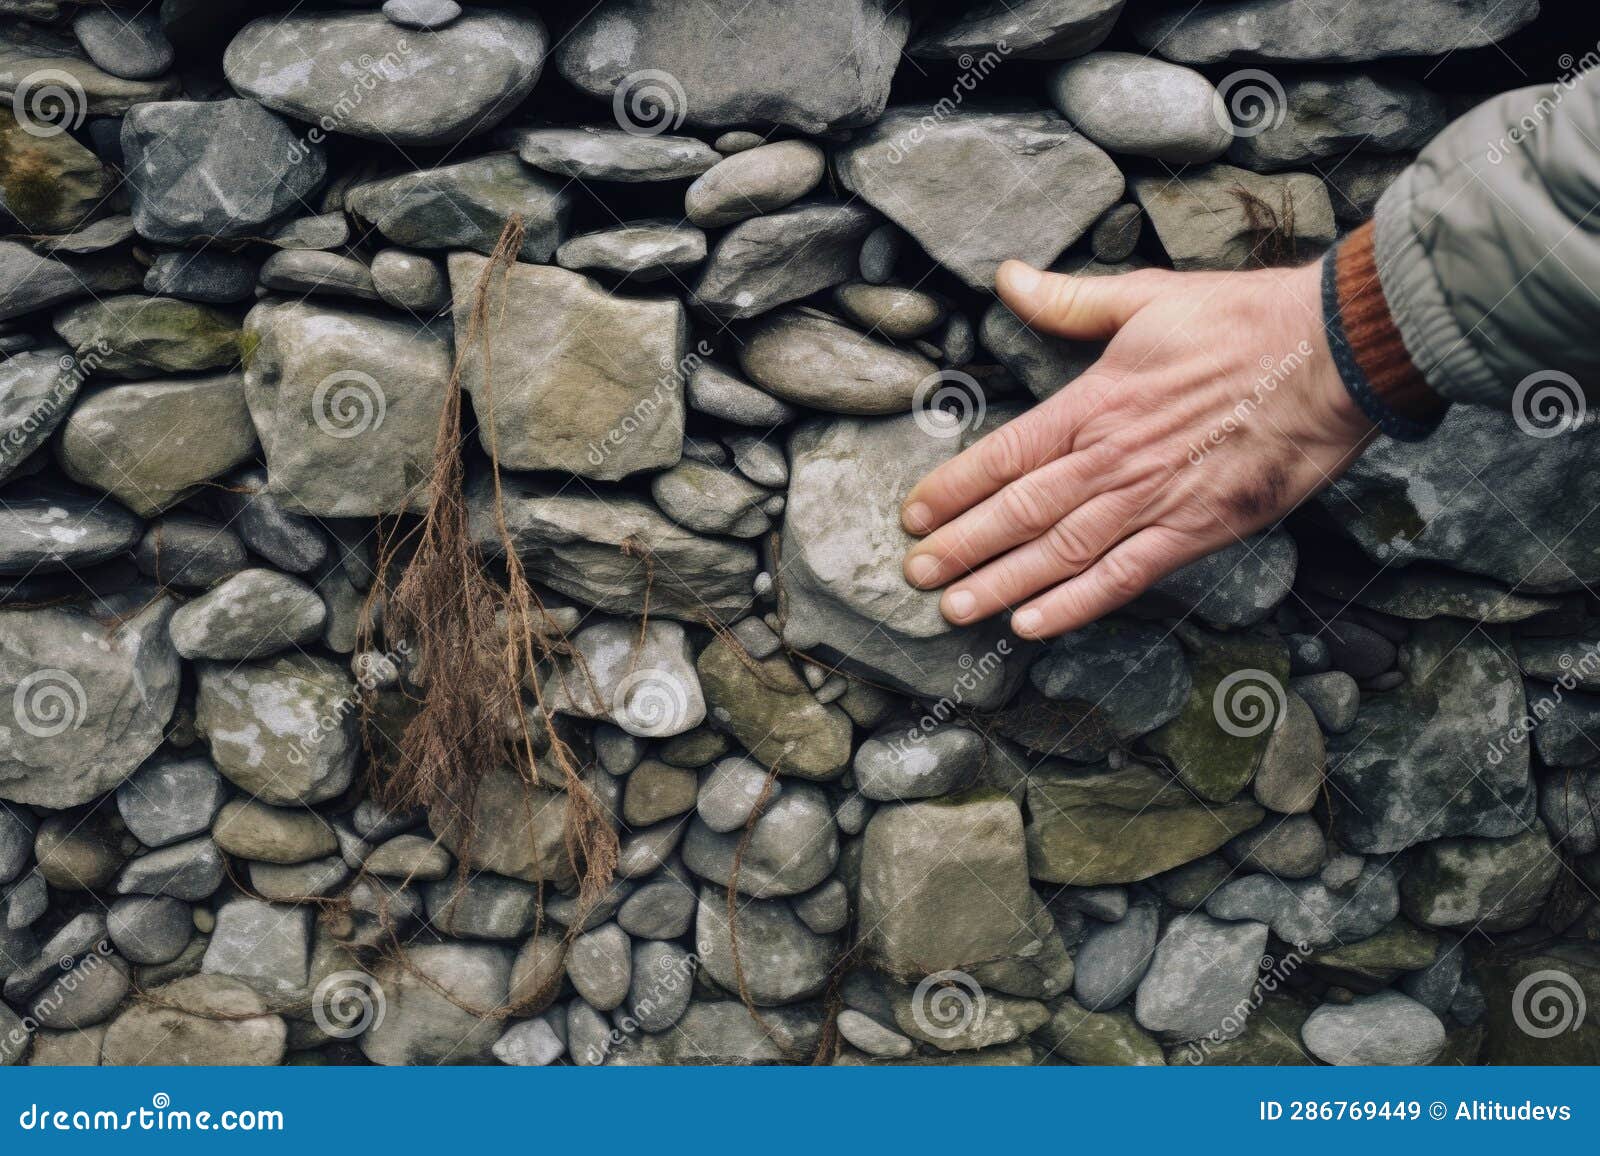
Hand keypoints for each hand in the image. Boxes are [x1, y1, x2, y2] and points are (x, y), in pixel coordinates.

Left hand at [901, 258, 1376, 639]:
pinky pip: (1122, 577)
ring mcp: (1153, 499)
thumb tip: (1007, 278)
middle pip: (1019, 511)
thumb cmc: (1242, 321)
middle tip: (915, 572)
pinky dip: (1074, 605)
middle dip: (961, 545)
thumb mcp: (1146, 296)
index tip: (914, 513)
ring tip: (954, 607)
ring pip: (1059, 552)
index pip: (1005, 453)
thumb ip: (1069, 301)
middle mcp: (1113, 458)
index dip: (954, 487)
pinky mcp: (1196, 530)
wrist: (1333, 356)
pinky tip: (1032, 624)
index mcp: (1095, 402)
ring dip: (1001, 583)